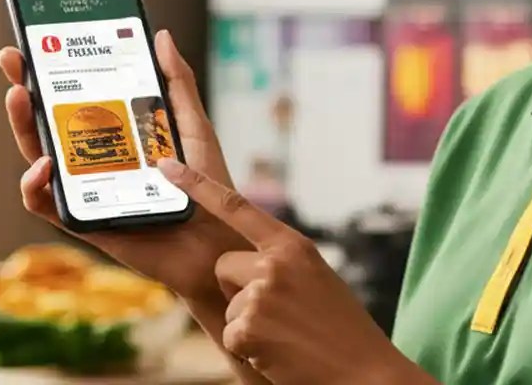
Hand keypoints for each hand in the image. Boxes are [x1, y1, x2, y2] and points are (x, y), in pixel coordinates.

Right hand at [0, 31, 247, 302]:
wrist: (218, 241)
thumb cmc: (207, 186)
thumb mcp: (192, 125)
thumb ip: (176, 82)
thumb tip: (160, 35)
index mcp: (114, 134)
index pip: (72, 99)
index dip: (48, 72)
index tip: (32, 42)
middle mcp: (92, 160)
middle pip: (46, 123)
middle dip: (23, 88)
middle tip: (13, 60)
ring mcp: (85, 189)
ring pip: (36, 156)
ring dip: (22, 126)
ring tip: (19, 97)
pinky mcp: (84, 221)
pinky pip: (46, 205)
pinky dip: (34, 185)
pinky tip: (44, 164)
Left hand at [160, 159, 433, 384]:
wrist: (365, 371)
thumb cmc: (342, 329)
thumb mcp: (315, 278)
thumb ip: (282, 263)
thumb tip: (245, 265)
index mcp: (293, 246)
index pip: (236, 207)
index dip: (197, 186)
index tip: (166, 167)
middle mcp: (274, 263)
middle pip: (224, 266)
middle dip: (237, 290)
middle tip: (277, 314)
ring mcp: (260, 295)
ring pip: (229, 304)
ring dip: (250, 325)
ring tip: (288, 337)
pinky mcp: (248, 328)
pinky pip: (232, 334)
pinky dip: (252, 350)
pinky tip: (281, 353)